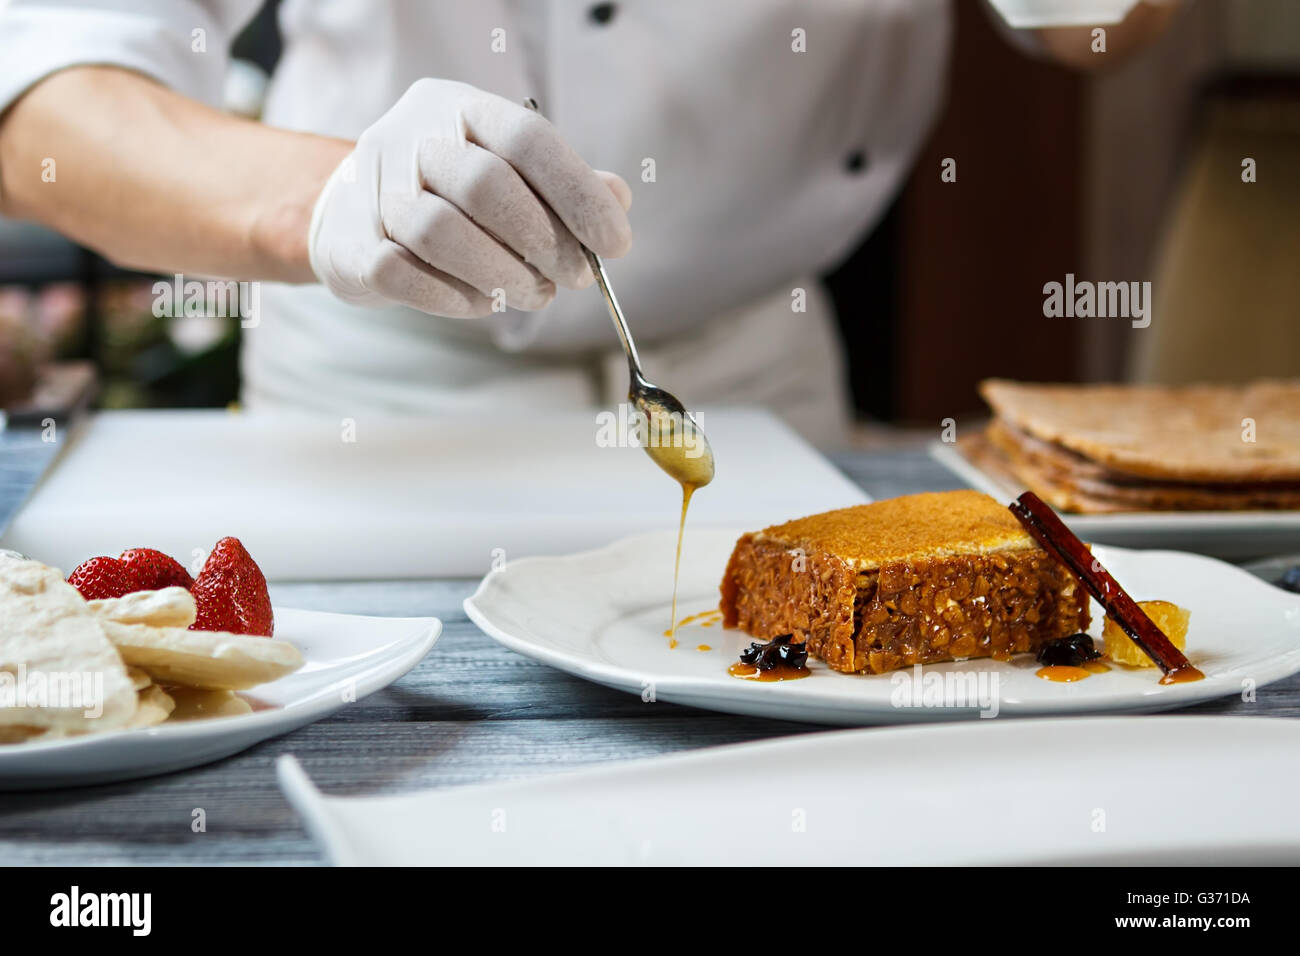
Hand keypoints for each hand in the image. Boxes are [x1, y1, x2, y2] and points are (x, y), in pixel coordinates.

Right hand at [308, 78, 632, 316]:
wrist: (355, 219)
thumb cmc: (452, 200)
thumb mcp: (511, 178)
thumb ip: (563, 187)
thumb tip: (618, 197)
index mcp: (462, 108)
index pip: (528, 138)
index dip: (579, 194)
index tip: (615, 244)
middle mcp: (413, 134)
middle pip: (485, 185)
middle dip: (544, 242)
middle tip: (574, 278)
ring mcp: (375, 185)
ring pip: (440, 232)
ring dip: (502, 276)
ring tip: (532, 295)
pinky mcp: (349, 241)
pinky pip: (404, 274)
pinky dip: (454, 298)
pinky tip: (480, 302)